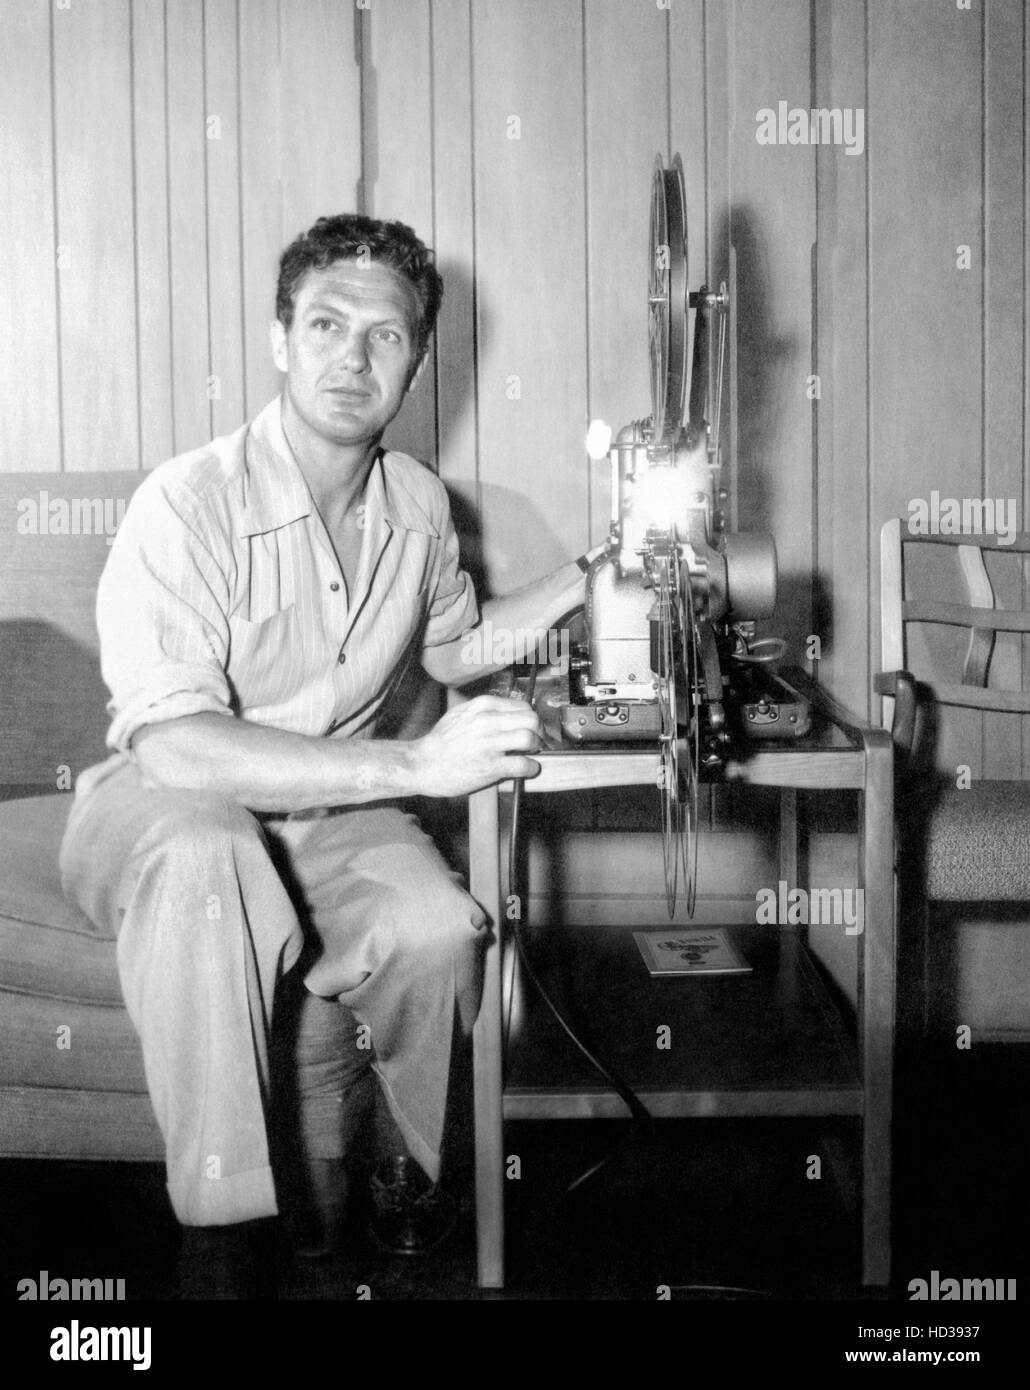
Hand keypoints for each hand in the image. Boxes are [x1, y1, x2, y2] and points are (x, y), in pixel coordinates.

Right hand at [413, 695, 542, 796]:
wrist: (421, 764)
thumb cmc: (440, 741)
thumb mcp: (460, 714)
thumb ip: (484, 710)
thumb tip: (509, 713)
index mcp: (482, 706)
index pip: (522, 706)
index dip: (531, 719)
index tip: (530, 728)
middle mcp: (487, 721)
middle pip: (531, 719)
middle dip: (538, 731)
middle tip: (536, 741)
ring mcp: (489, 744)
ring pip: (529, 738)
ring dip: (535, 747)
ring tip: (530, 753)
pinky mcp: (490, 766)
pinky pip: (523, 764)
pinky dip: (530, 768)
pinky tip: (526, 769)